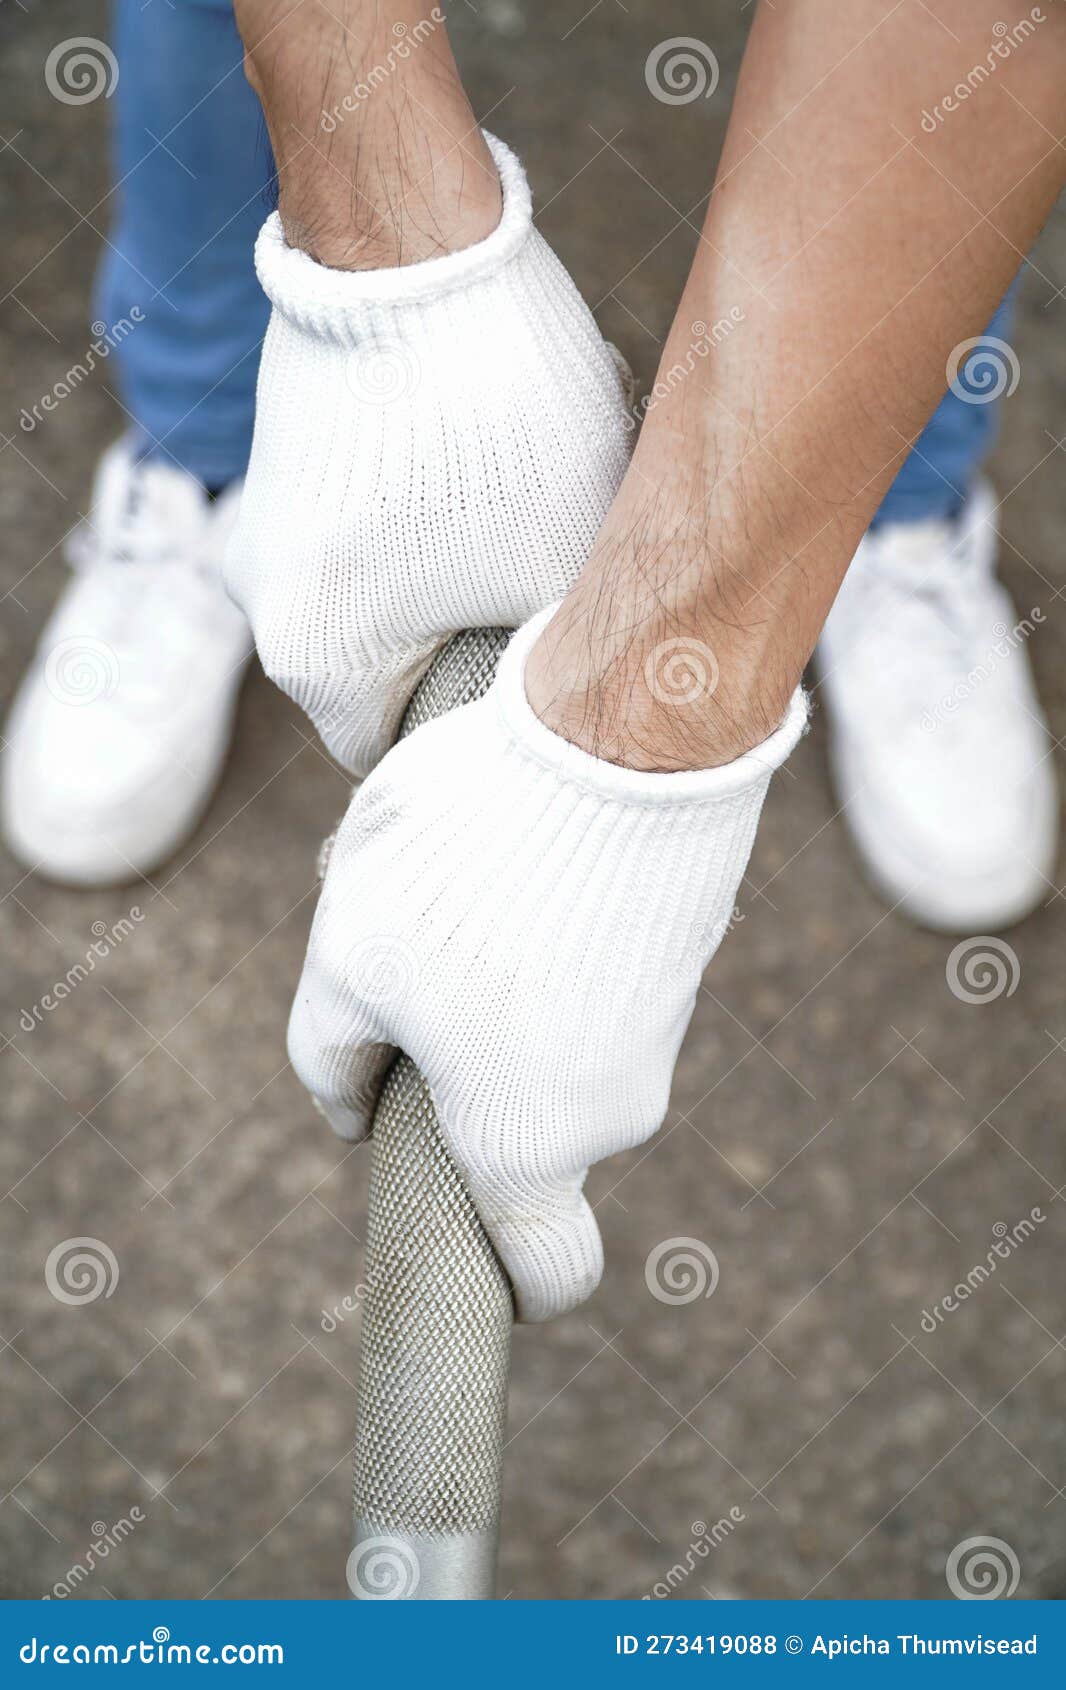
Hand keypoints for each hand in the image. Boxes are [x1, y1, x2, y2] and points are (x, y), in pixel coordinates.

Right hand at [224, 133, 631, 775]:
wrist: (416, 246)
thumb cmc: (492, 427)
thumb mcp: (554, 575)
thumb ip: (548, 664)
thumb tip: (567, 696)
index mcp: (313, 659)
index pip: (400, 749)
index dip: (476, 737)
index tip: (541, 707)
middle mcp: (266, 598)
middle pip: (389, 672)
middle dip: (470, 654)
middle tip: (549, 618)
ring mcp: (270, 520)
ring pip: (382, 596)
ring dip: (453, 584)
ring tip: (527, 535)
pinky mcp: (288, 453)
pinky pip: (366, 528)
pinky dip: (427, 525)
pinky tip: (491, 479)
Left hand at [287, 609, 806, 1320]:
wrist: (626, 732)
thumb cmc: (468, 865)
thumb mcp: (347, 956)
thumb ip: (329, 1057)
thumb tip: (354, 1109)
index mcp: (527, 1146)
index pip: (548, 1277)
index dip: (505, 1283)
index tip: (463, 1236)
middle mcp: (614, 1111)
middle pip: (526, 1133)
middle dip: (465, 1076)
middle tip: (413, 966)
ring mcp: (661, 1030)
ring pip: (559, 1046)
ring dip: (505, 998)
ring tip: (466, 887)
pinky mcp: (684, 953)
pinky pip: (600, 982)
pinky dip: (556, 947)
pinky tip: (523, 858)